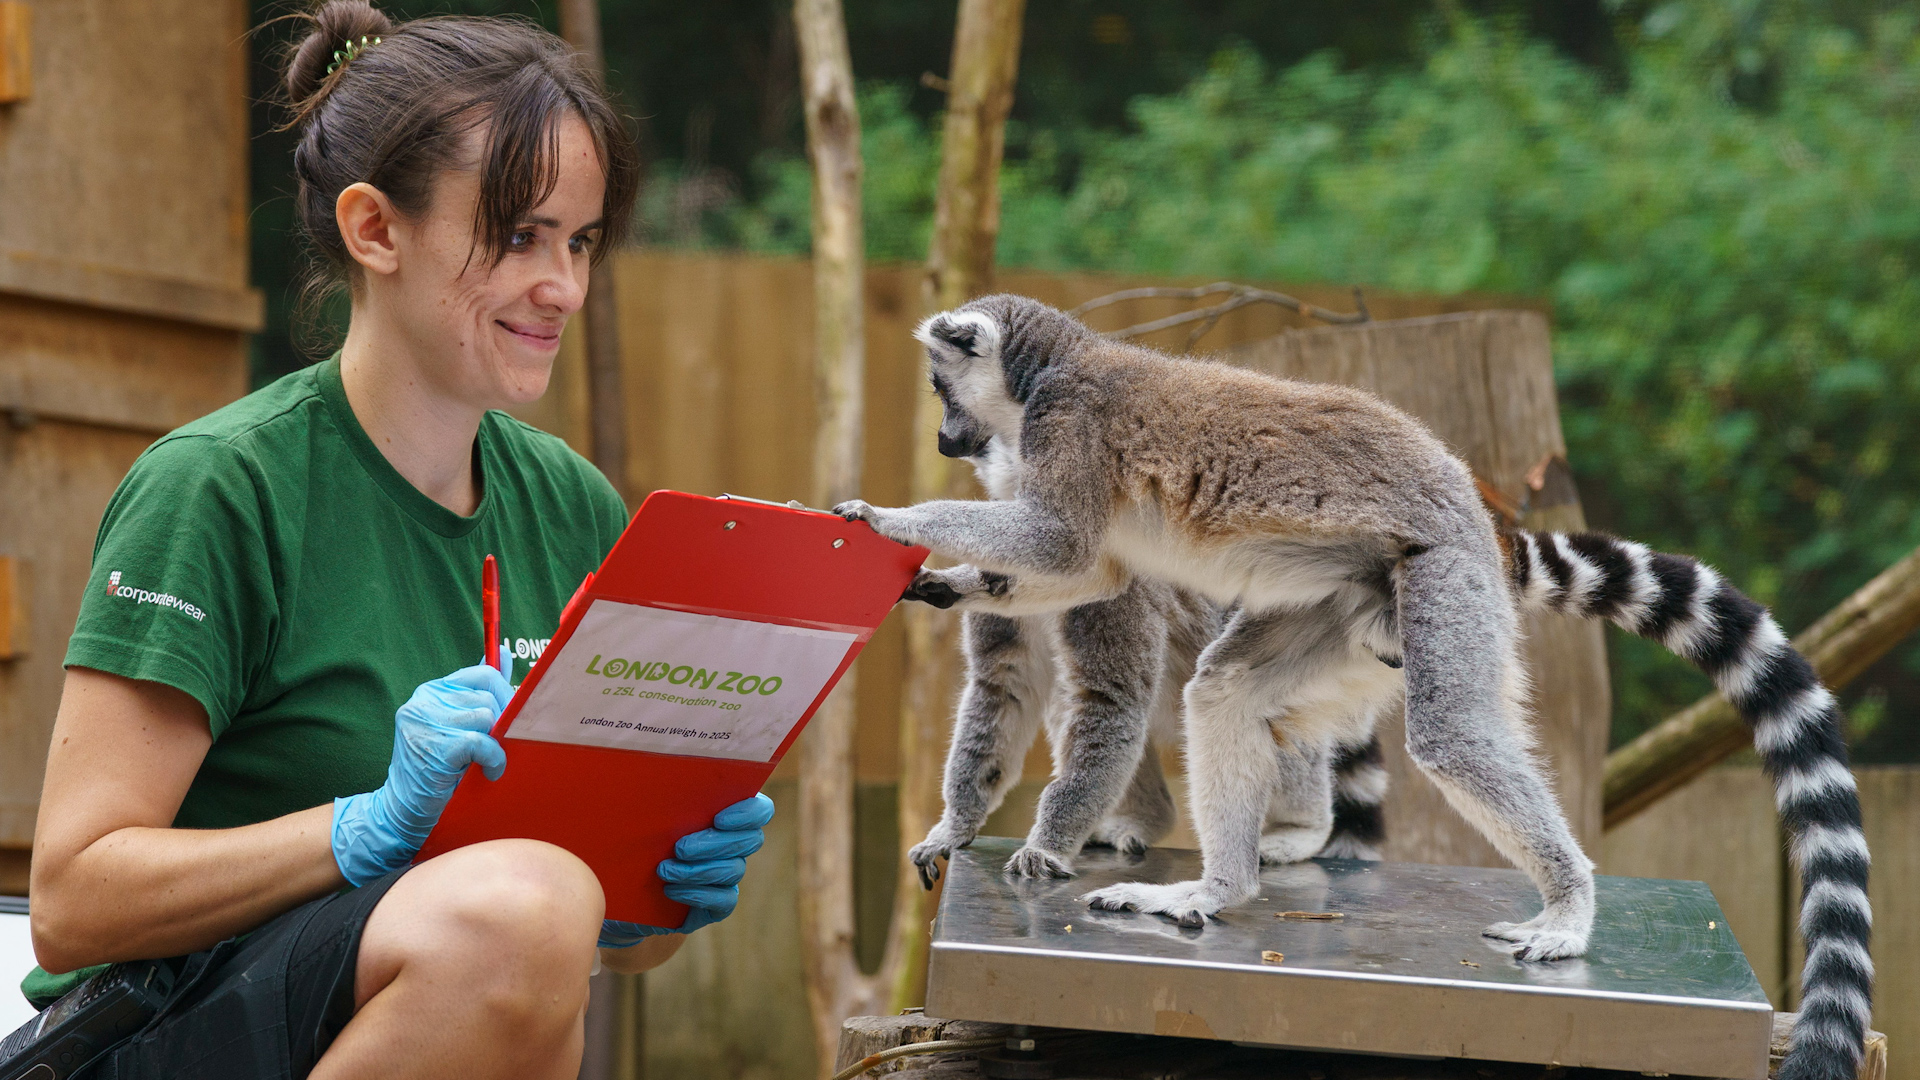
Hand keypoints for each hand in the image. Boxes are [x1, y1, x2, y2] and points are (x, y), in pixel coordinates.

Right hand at [331, 657, 511, 885]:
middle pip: (489, 697)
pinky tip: (488, 771)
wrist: (403, 808)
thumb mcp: (456, 725)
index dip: (506, 696)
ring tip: (486, 761)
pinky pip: (482, 742)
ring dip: (496, 743)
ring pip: (487, 717)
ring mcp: (426, 721)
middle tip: (495, 747)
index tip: (509, 719)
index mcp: (431, 690)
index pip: (483, 674)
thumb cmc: (437, 768)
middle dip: (502, 724)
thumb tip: (504, 654)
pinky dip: (494, 759)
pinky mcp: (436, 746)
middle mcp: (424, 700)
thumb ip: (477, 692)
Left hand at [598, 793, 774, 945]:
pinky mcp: (719, 904)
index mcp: (728, 813)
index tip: (718, 818)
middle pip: (750, 840)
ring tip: (664, 870)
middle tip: (680, 847)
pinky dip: (697, 894)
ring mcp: (729, 875)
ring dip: (698, 870)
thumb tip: (654, 773)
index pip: (760, 809)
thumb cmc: (638, 839)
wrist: (625, 887)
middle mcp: (736, 844)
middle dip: (714, 843)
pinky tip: (671, 890)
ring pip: (733, 869)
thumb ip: (661, 797)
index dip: (747, 813)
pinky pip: (724, 900)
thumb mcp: (646, 815)